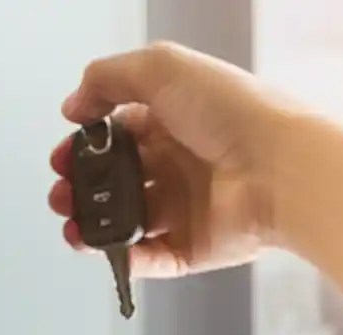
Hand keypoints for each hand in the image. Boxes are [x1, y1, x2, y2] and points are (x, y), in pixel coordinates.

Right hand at [48, 42, 298, 277]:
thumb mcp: (162, 68)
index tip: (62, 153)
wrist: (281, 168)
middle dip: (80, 187)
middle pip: (116, 181)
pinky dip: (125, 257)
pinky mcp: (195, 247)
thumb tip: (74, 105)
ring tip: (72, 224)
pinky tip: (105, 247)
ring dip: (92, 224)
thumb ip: (108, 78)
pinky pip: (153, 258)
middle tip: (61, 191)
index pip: (118, 133)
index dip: (85, 144)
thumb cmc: (233, 112)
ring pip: (127, 222)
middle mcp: (180, 163)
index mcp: (175, 120)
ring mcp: (188, 208)